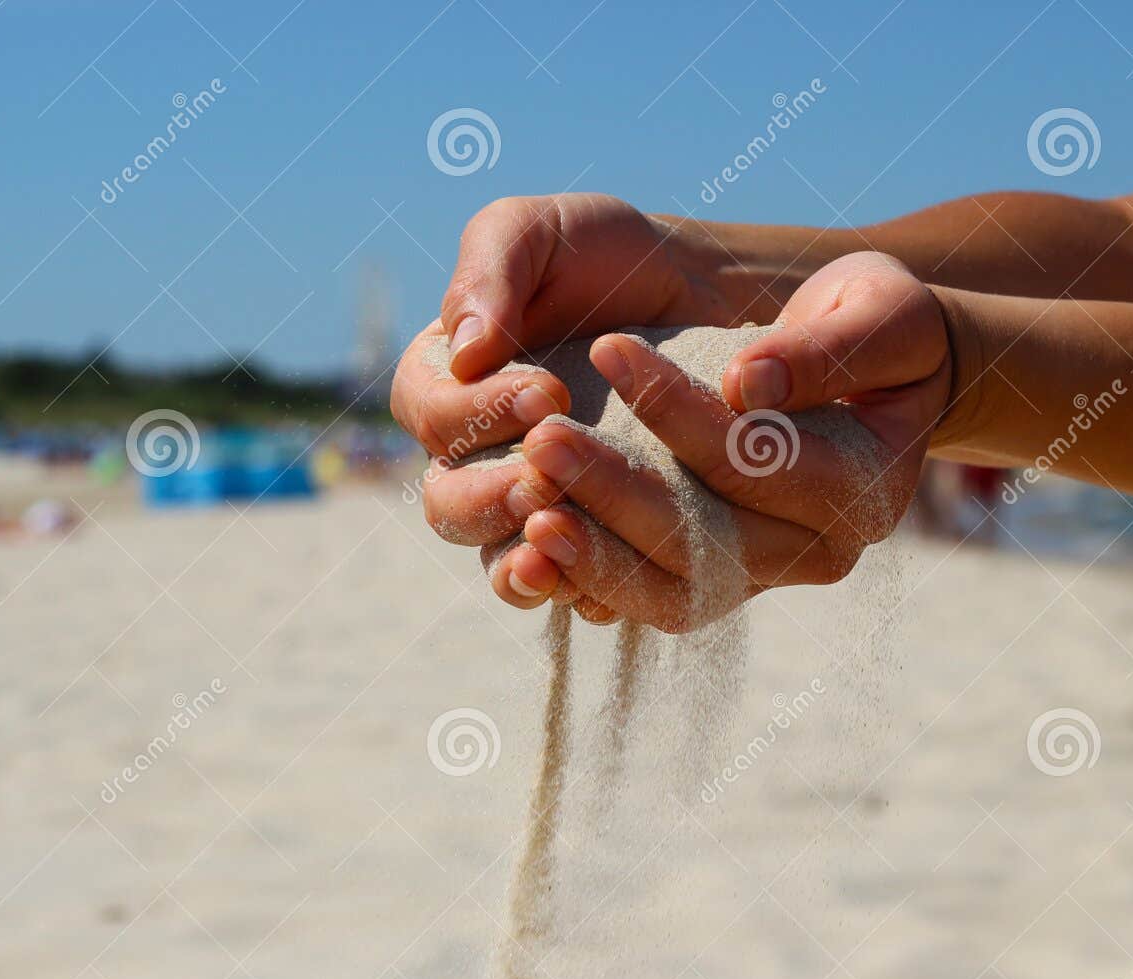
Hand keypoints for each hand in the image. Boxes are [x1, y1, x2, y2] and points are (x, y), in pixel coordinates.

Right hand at [392, 193, 739, 554]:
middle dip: (488, 499)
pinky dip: (579, 590)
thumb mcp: (539, 234)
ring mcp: (535, 502)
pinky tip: (601, 590)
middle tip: (543, 482)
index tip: (548, 392)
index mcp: (448, 381)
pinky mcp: (594, 536)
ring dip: (518, 566)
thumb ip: (490, 273)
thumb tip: (462, 353)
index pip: (429, 414)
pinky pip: (573, 581)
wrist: (703, 295)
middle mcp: (479, 453)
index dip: (475, 413)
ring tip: (548, 563)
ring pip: (500, 557)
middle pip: (449, 503)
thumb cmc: (607, 254)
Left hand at [488, 252, 955, 630]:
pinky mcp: (719, 581)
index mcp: (863, 489)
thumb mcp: (877, 312)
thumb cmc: (879, 325)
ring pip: (670, 592)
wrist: (878, 373)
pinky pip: (650, 598)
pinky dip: (591, 579)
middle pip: (704, 542)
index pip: (755, 459)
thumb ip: (823, 350)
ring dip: (594, 556)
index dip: (678, 410)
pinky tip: (531, 546)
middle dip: (616, 492)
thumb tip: (745, 384)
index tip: (608, 346)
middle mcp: (817, 551)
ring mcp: (764, 575)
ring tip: (526, 508)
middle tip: (542, 440)